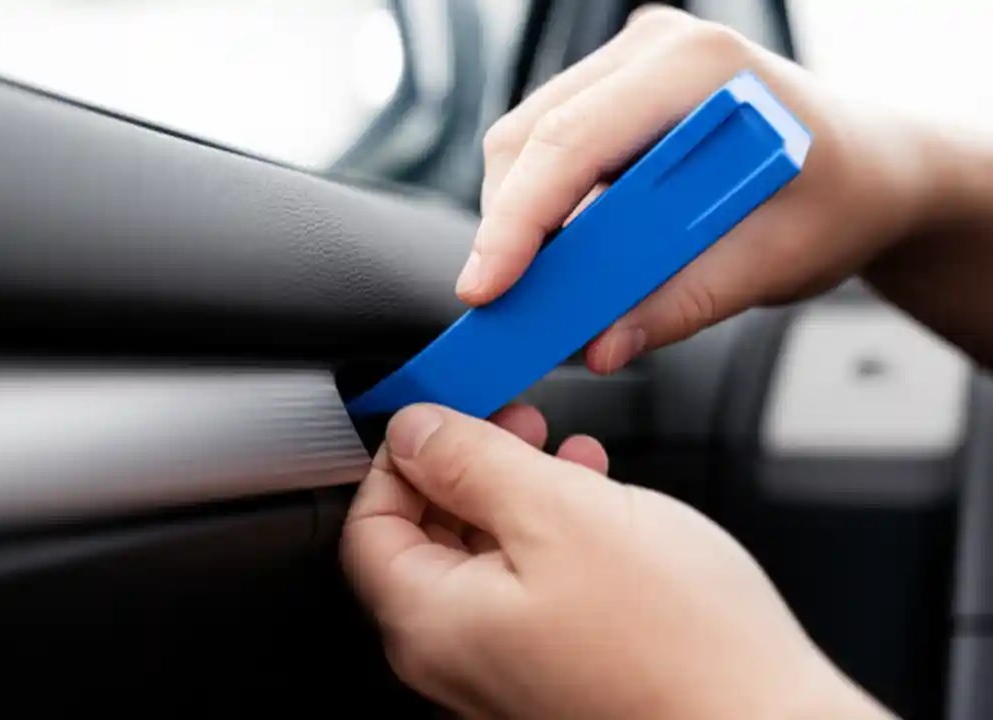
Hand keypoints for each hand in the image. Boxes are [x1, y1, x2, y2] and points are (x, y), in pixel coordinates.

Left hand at [341, 403, 892, 718]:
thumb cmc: (679, 644)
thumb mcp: (559, 512)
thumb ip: (470, 461)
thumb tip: (412, 430)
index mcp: (431, 625)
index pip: (368, 527)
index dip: (398, 458)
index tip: (438, 414)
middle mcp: (454, 662)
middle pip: (424, 542)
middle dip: (463, 466)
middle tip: (508, 418)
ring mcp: (504, 675)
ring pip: (482, 562)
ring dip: (513, 492)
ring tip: (561, 450)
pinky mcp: (554, 676)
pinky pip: (525, 593)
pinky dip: (548, 535)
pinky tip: (593, 500)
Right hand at [460, 4, 945, 373]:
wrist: (870, 167)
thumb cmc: (839, 194)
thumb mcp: (773, 262)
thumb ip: (680, 304)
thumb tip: (598, 344)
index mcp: (700, 68)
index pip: (572, 141)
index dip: (517, 221)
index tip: (487, 288)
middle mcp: (654, 49)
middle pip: (531, 139)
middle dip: (510, 230)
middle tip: (513, 307)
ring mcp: (629, 65)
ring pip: (525, 145)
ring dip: (523, 223)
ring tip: (548, 287)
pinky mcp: (614, 93)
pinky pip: (547, 151)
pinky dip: (543, 211)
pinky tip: (569, 253)